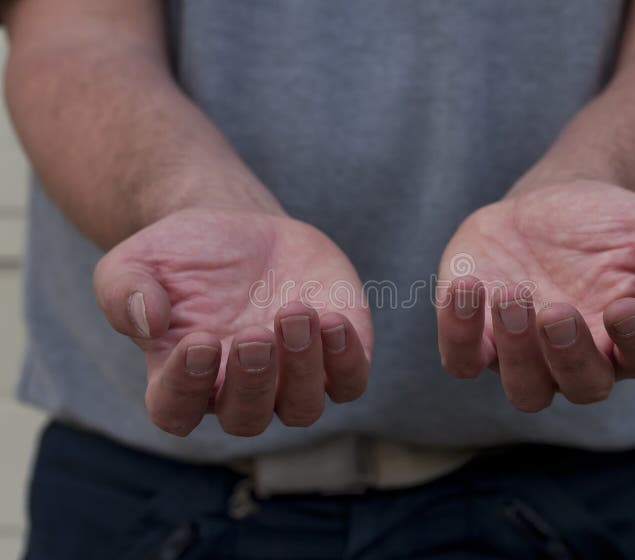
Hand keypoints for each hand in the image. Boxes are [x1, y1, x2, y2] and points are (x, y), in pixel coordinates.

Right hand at [94, 208, 372, 436]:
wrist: (240, 230)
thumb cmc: (183, 255)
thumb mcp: (135, 261)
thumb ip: (123, 292)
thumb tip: (148, 320)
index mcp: (182, 377)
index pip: (176, 410)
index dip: (184, 388)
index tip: (198, 342)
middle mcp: (239, 388)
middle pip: (246, 418)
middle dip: (252, 382)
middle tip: (253, 335)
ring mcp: (291, 376)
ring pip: (302, 407)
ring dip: (302, 370)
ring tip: (294, 313)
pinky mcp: (335, 355)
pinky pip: (349, 382)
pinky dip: (347, 361)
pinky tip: (334, 320)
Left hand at [436, 181, 634, 410]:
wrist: (553, 206)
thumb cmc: (612, 227)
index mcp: (632, 338)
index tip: (625, 309)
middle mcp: (579, 359)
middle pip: (581, 387)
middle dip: (568, 355)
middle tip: (556, 312)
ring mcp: (526, 355)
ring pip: (524, 387)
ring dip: (517, 351)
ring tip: (512, 295)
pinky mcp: (478, 338)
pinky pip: (463, 359)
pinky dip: (459, 332)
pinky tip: (465, 286)